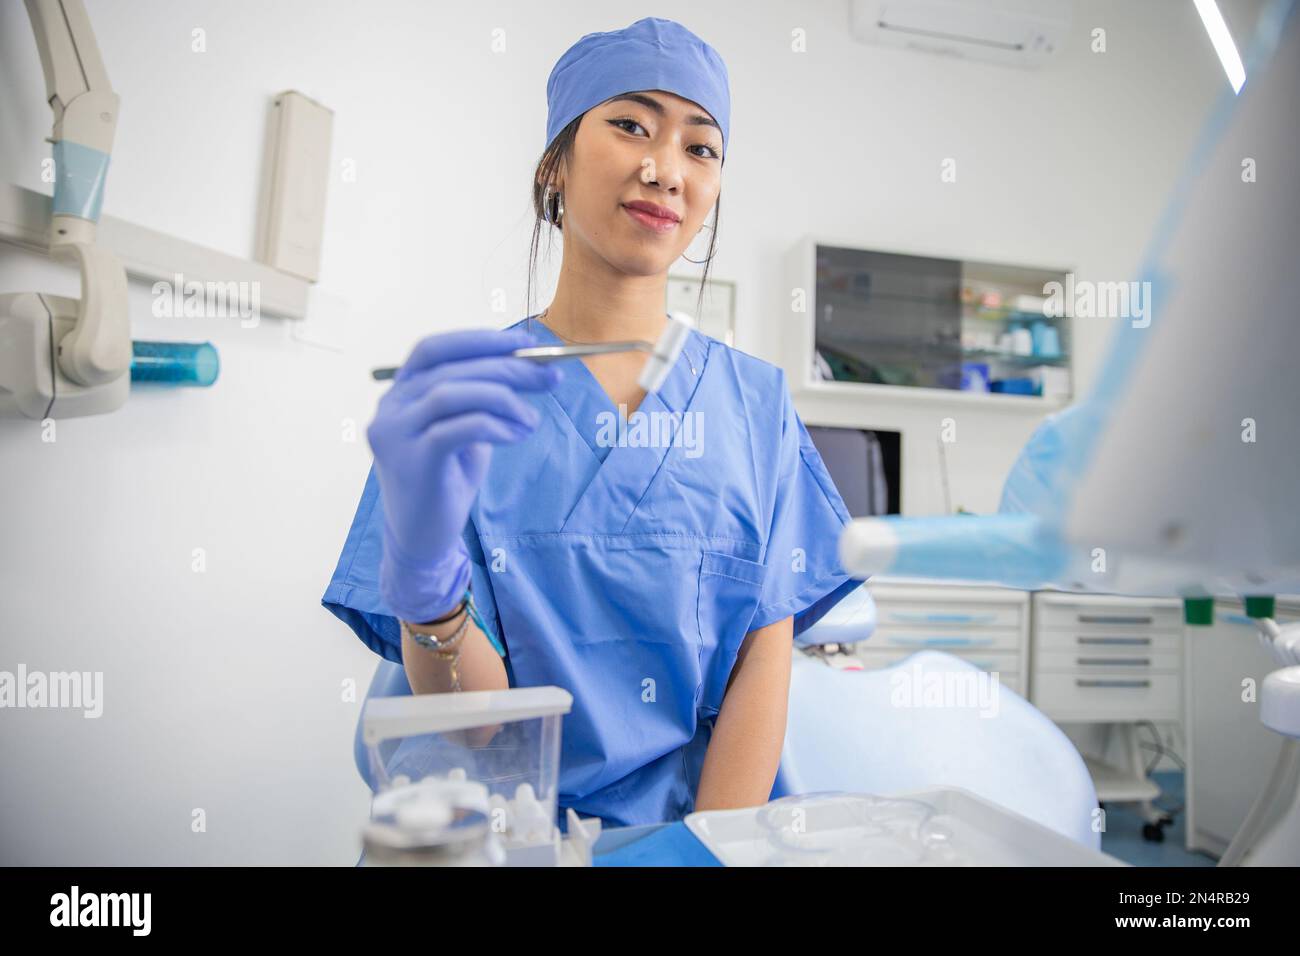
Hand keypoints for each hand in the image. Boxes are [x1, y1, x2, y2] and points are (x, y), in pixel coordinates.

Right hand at [367, 328, 561, 619]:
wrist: (421, 538)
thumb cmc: (445, 481)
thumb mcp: (461, 430)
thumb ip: (479, 398)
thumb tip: (527, 365)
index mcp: (399, 393)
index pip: (434, 348)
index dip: (480, 340)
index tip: (525, 343)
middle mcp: (389, 408)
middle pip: (452, 369)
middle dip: (507, 368)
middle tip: (549, 377)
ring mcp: (395, 434)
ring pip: (453, 393)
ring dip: (503, 398)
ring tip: (532, 420)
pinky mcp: (412, 462)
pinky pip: (459, 428)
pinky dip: (495, 425)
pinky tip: (517, 435)